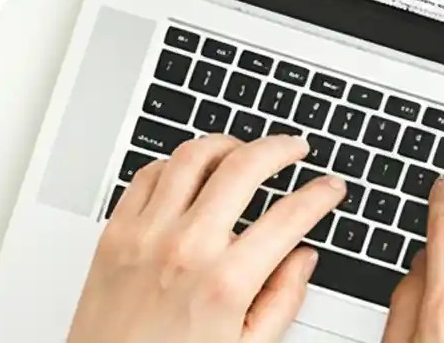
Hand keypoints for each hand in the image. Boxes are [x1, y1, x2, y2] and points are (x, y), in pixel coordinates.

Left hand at [68, 135, 345, 342]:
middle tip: (295, 149)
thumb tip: (301, 259)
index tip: (329, 188)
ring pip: (192, 157)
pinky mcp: (114, 233)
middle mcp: (184, 249)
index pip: (289, 216)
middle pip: (243, 166)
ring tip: (245, 150)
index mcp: (225, 284)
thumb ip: (282, 301)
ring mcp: (145, 235)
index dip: (319, 195)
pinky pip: (148, 174)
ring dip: (227, 143)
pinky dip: (177, 163)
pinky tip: (193, 171)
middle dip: (280, 148)